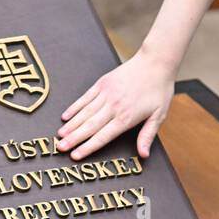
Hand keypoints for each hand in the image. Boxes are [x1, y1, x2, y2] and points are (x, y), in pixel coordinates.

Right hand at [55, 50, 175, 161]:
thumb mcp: (159, 115)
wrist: (155, 62)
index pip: (103, 136)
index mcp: (126, 117)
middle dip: (74, 139)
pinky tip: (65, 116)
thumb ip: (147, 135)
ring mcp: (106, 93)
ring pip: (85, 112)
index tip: (75, 156)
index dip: (88, 147)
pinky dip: (74, 107)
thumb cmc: (159, 90)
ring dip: (71, 125)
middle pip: (90, 126)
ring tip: (59, 136)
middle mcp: (113, 106)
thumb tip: (143, 155)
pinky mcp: (103, 83)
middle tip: (59, 148)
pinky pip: (85, 97)